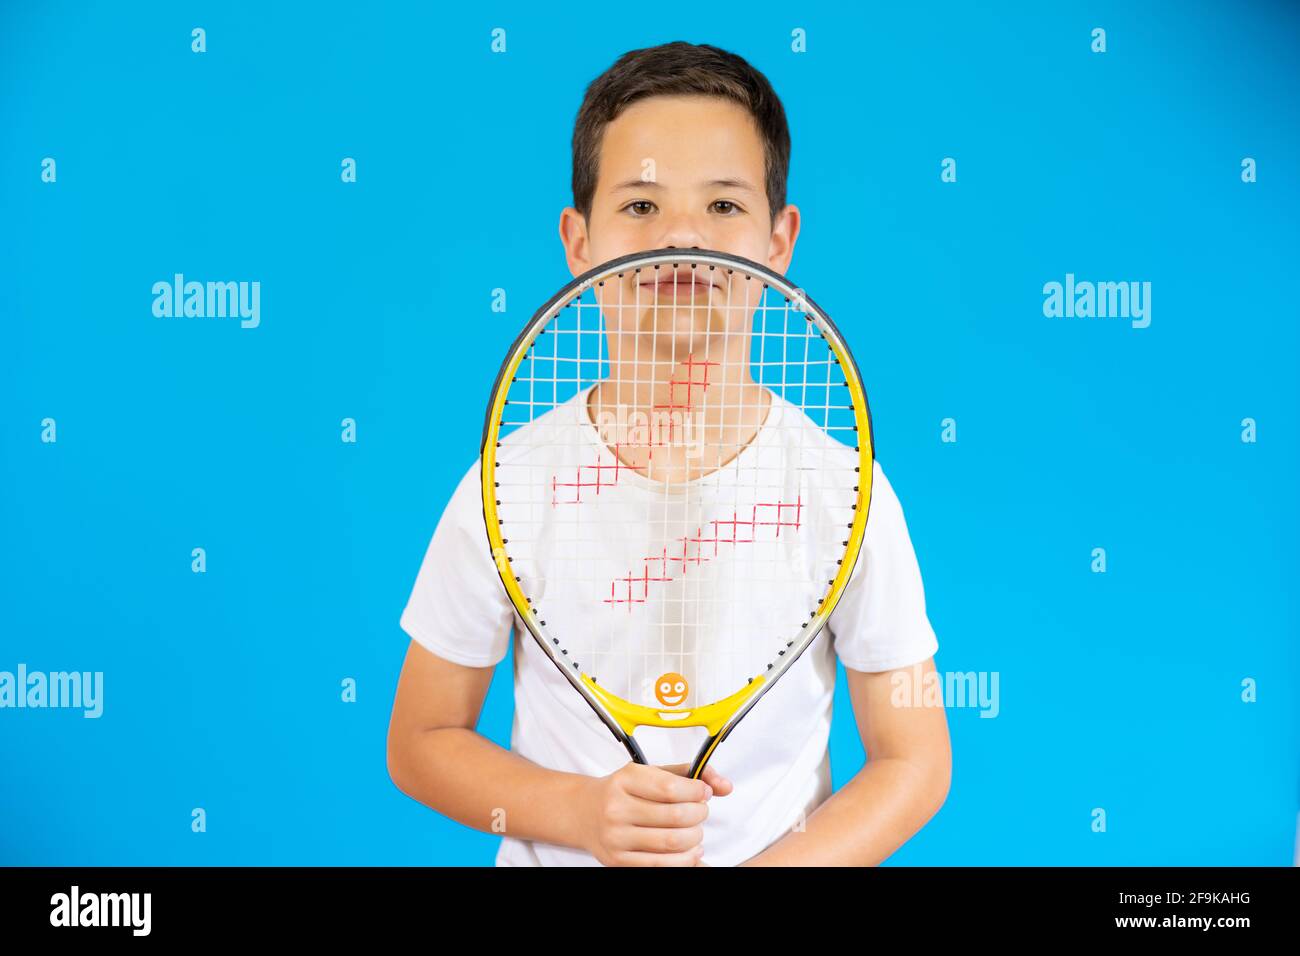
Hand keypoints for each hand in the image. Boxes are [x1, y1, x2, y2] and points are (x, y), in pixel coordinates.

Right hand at [575, 762, 732, 865]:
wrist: (584, 813)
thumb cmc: (624, 792)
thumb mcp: (651, 773)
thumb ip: (689, 773)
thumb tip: (724, 785)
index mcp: (625, 779)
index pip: (671, 787)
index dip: (697, 791)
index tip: (704, 792)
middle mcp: (617, 807)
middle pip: (676, 816)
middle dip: (700, 814)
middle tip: (701, 811)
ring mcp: (616, 837)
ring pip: (672, 842)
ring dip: (695, 838)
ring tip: (696, 831)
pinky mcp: (619, 861)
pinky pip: (661, 865)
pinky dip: (685, 860)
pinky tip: (690, 851)